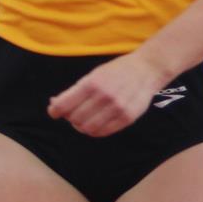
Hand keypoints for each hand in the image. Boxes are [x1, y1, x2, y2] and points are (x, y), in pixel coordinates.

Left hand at [48, 52, 164, 136]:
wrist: (147, 69)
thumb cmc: (117, 71)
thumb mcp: (94, 74)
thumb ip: (75, 91)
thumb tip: (54, 105)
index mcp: (92, 83)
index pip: (63, 105)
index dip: (55, 111)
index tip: (55, 112)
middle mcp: (104, 96)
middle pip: (74, 119)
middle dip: (70, 117)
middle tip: (75, 112)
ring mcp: (117, 108)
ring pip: (87, 128)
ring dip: (82, 125)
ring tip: (86, 118)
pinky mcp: (127, 118)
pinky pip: (103, 132)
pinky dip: (95, 130)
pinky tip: (97, 122)